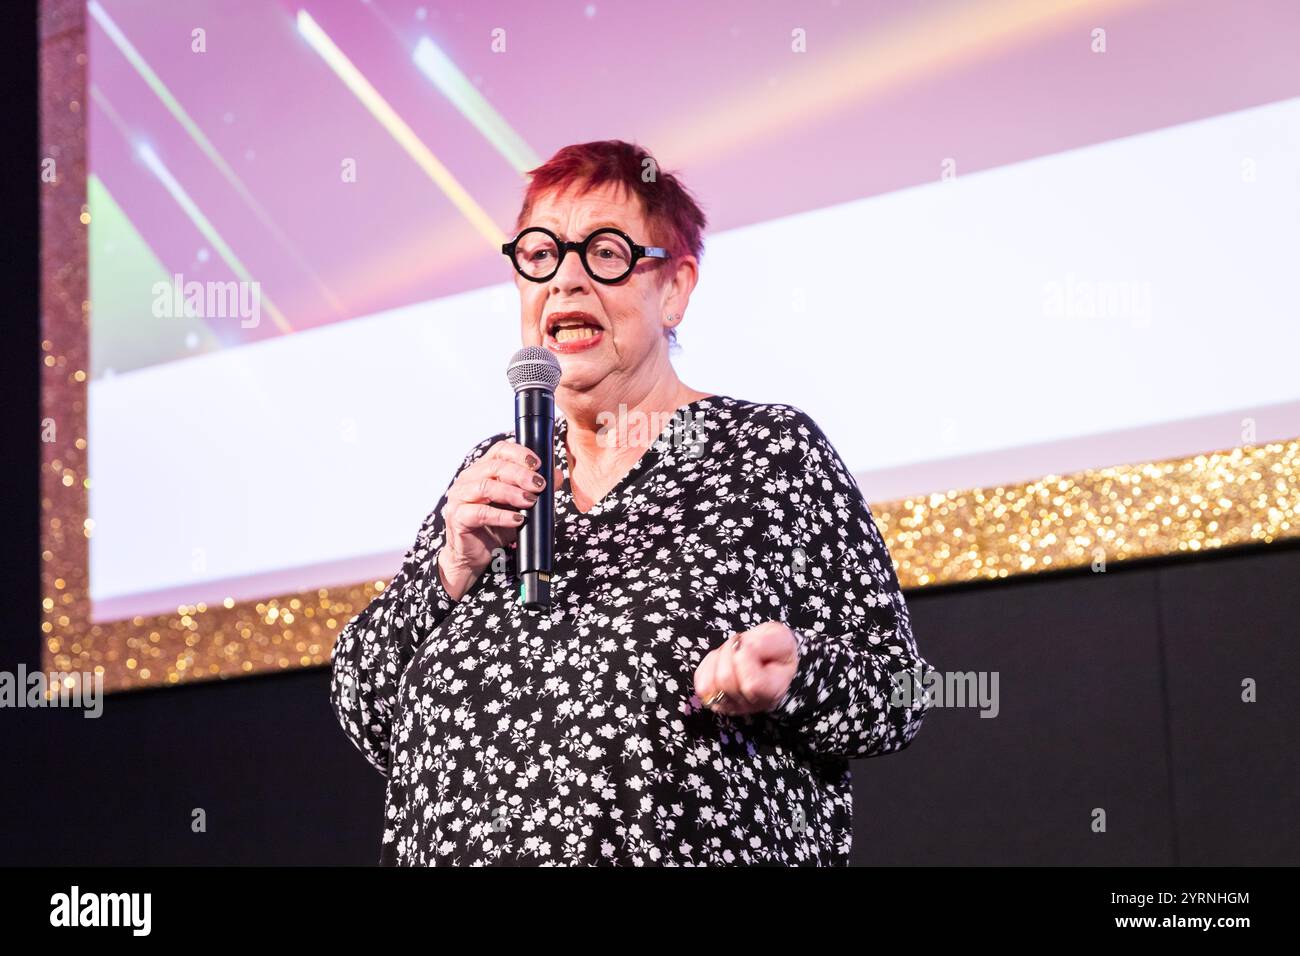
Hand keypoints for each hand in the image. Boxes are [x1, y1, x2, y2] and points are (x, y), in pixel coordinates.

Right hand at [437, 439, 560, 601]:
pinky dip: (502, 516)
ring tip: (530, 502)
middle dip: (521, 474)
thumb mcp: (520, 506)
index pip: (499, 450)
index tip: (539, 464)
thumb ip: (536, 489)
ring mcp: (460, 497)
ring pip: (485, 486)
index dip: (519, 453)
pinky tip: (517, 520)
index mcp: (482, 470)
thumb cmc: (494, 527)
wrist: (474, 555)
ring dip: (511, 493)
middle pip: (494, 466)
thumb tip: (557, 474)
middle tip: (539, 485)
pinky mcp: (458, 517)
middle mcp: (468, 479)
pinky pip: (479, 512)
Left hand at [693, 621, 798, 716]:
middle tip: (742, 644)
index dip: (746, 658)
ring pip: (710, 684)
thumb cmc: (775, 648)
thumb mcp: (781, 638)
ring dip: (719, 657)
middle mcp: (750, 705)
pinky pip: (700, 680)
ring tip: (733, 651)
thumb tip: (745, 648)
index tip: (751, 644)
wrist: (766, 653)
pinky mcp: (712, 698)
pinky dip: (709, 663)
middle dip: (730, 652)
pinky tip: (723, 659)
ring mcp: (729, 705)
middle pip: (726, 680)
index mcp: (772, 693)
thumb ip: (768, 643)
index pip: (752, 685)